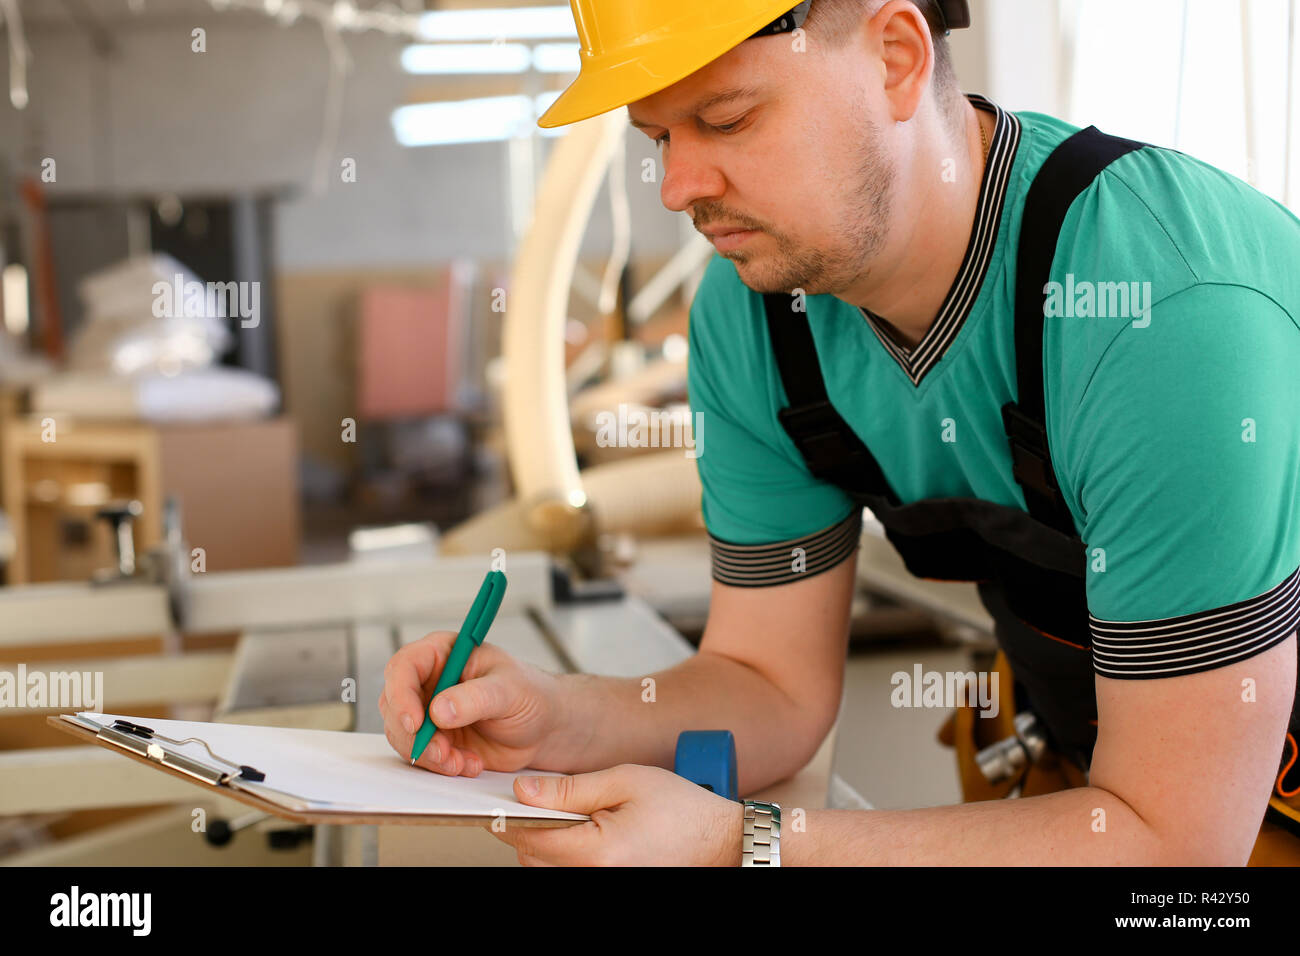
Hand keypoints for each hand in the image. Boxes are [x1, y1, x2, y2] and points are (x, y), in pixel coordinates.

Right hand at [378, 630, 563, 775]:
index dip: (401, 694)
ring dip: (428, 755)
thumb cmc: (531, 695)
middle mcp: (429, 681)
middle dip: (414, 735)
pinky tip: (469, 764)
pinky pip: (421, 756)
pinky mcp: (435, 739)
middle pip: (394, 704)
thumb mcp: (509, 690)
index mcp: (443, 654)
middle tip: (442, 753)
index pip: (404, 666)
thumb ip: (476, 698)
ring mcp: (429, 711)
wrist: (544, 727)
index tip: (415, 722)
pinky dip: (441, 766)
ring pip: (403, 735)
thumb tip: (438, 710)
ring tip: (461, 762)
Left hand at [491, 764, 744, 865]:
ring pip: (546, 869)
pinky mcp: (607, 886)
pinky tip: (582, 835)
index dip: (510, 815)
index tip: (502, 798)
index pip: (530, 837)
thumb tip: (525, 791)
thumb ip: (570, 788)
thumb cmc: (683, 809)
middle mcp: (596, 879)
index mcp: (598, 852)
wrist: (721, 841)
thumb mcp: (624, 781)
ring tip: (569, 816)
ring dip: (546, 844)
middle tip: (538, 799)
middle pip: (533, 858)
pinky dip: (565, 856)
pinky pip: (569, 875)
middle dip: (527, 828)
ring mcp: (602, 886)